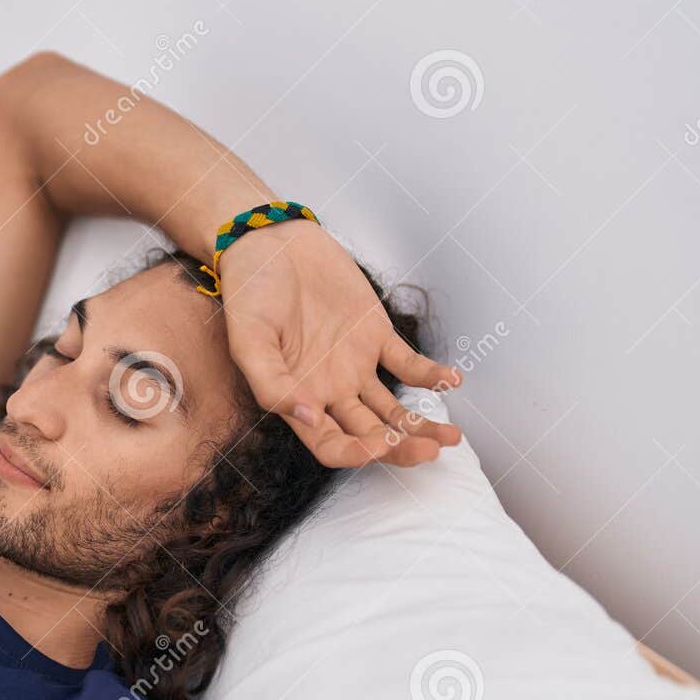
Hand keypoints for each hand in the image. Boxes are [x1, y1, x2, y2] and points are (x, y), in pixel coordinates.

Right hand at [217, 221, 463, 467]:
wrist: (271, 245)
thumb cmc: (250, 294)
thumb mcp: (248, 343)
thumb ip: (272, 385)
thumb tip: (309, 418)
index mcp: (298, 400)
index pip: (331, 445)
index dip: (355, 454)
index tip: (376, 448)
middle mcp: (329, 391)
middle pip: (371, 435)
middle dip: (400, 448)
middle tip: (427, 452)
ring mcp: (355, 365)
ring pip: (394, 409)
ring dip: (421, 425)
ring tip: (450, 437)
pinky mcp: (376, 335)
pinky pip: (408, 364)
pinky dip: (431, 375)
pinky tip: (451, 381)